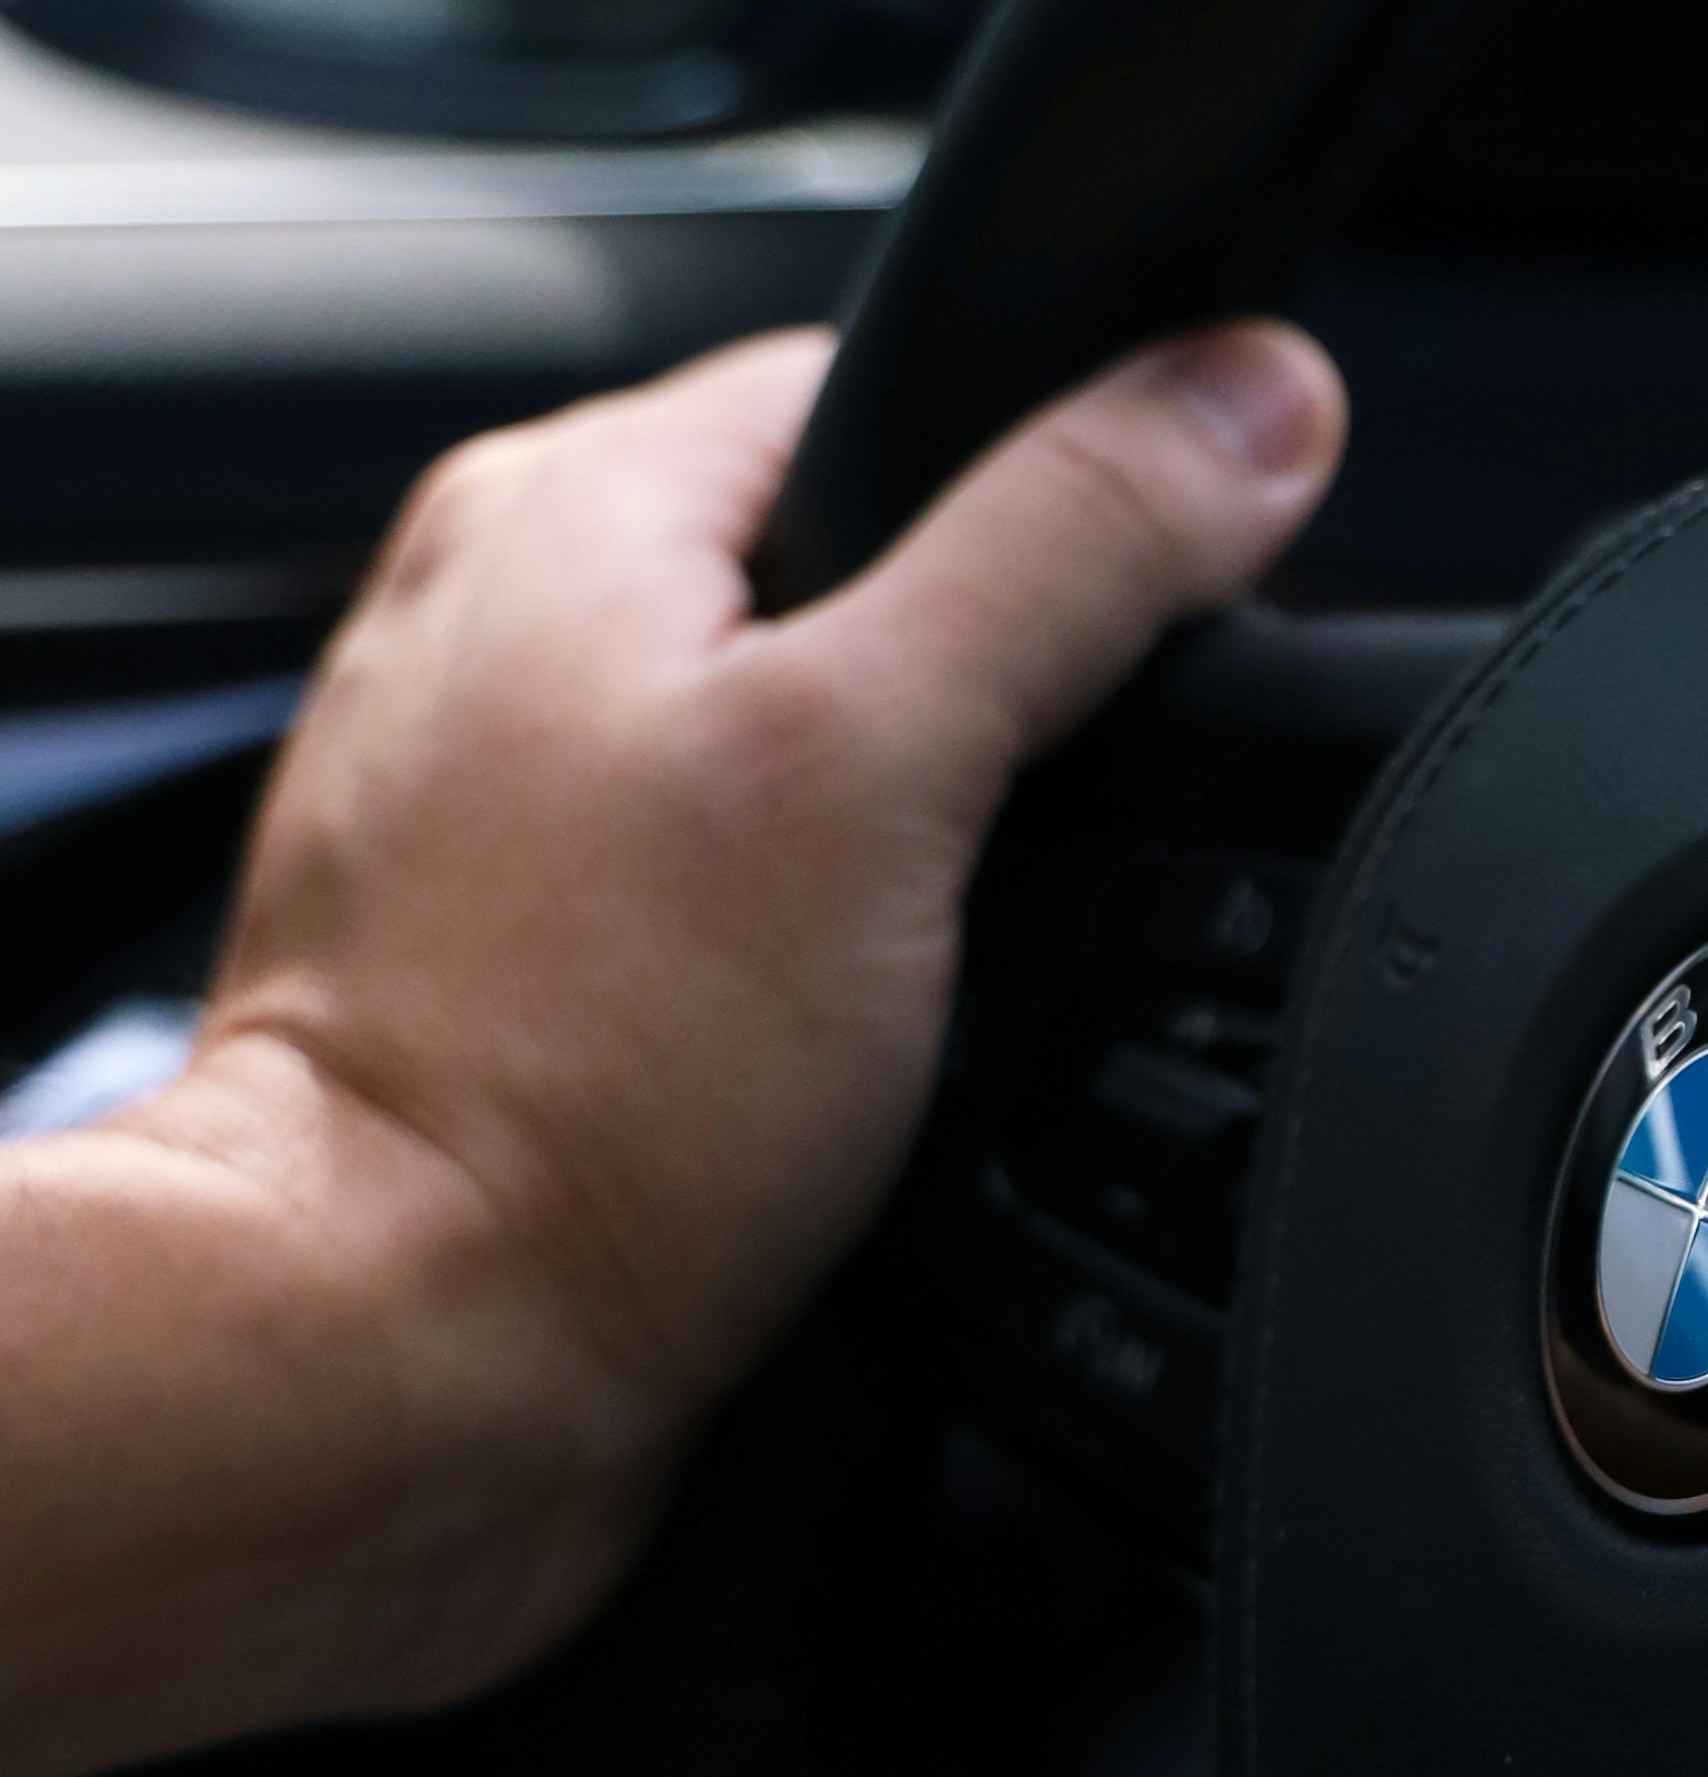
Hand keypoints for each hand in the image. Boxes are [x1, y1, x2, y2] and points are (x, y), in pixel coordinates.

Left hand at [0, 318, 1345, 1776]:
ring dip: (894, 867)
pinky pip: (723, 917)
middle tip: (995, 861)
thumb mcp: (889, 762)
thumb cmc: (572, 1089)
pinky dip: (802, 983)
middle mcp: (503, 624)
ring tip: (898, 986)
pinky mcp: (516, 972)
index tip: (1127, 656)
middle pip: (858, 587)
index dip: (1061, 503)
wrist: (388, 1382)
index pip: (899, 395)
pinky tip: (822, 1072)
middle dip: (976, 719)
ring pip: (797, 765)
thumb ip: (1075, 549)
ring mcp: (495, 808)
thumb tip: (1249, 395)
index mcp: (574, 502)